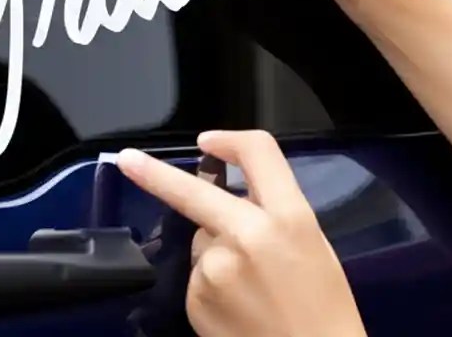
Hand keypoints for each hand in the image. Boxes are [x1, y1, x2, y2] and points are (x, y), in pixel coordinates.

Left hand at [116, 131, 365, 336]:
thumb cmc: (325, 310)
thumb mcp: (314, 247)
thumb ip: (276, 215)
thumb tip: (236, 196)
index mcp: (289, 218)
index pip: (258, 155)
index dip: (231, 141)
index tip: (209, 141)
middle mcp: (246, 235)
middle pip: (192, 192)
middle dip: (153, 174)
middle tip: (127, 161)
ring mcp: (215, 268)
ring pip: (202, 243)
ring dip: (216, 253)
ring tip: (251, 289)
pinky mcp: (196, 298)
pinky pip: (198, 277)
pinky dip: (211, 285)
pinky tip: (238, 308)